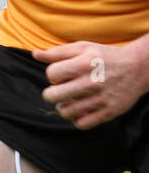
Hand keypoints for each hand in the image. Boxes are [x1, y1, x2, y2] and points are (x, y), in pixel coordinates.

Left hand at [34, 40, 148, 128]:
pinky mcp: (109, 112)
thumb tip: (35, 55)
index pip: (51, 74)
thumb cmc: (105, 57)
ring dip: (63, 107)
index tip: (60, 75)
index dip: (52, 75)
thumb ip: (57, 52)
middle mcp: (91, 82)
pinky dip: (76, 119)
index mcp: (83, 64)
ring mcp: (100, 99)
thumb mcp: (83, 48)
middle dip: (50, 94)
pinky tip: (80, 110)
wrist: (137, 68)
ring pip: (66, 112)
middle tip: (58, 92)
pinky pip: (82, 124)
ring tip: (68, 101)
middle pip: (53, 96)